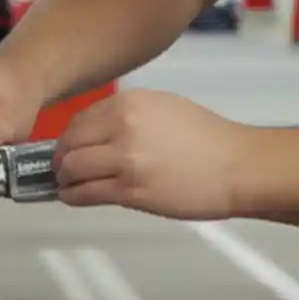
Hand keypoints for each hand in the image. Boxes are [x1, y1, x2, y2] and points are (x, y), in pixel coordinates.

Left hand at [53, 89, 253, 220]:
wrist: (237, 166)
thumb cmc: (208, 140)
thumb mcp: (163, 108)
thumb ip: (127, 115)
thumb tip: (96, 132)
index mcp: (130, 103)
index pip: (79, 120)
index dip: (70, 138)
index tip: (68, 148)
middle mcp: (123, 126)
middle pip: (68, 144)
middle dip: (61, 159)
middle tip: (62, 169)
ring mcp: (125, 159)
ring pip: (71, 169)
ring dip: (65, 179)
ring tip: (69, 185)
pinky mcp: (131, 190)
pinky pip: (85, 193)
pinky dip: (72, 196)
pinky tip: (74, 196)